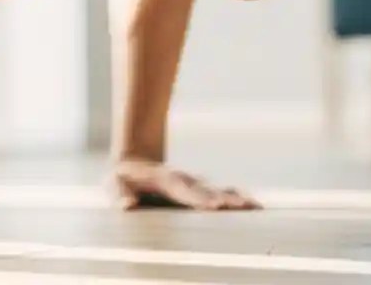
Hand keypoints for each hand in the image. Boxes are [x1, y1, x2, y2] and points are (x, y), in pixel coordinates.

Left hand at [111, 158, 260, 210]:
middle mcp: (185, 181)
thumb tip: (127, 207)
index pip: (185, 190)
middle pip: (208, 191)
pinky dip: (239, 200)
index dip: (200, 197)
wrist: (134, 161)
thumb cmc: (122, 178)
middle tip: (244, 207)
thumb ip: (119, 194)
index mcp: (166, 180)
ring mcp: (195, 185)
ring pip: (220, 191)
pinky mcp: (200, 191)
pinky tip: (257, 209)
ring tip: (257, 208)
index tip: (216, 205)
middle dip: (226, 199)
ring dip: (238, 199)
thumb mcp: (113, 183)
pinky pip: (223, 194)